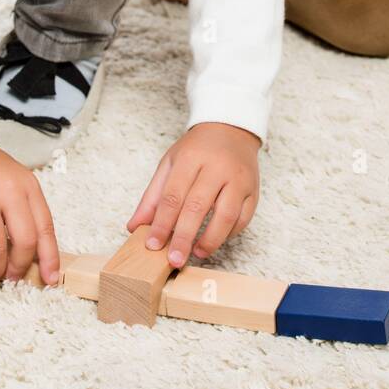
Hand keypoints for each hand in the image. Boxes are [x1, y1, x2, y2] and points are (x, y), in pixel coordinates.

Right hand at [0, 116, 60, 285]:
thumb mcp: (18, 182)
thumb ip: (28, 212)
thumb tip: (35, 255)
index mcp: (27, 186)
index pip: (45, 227)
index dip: (50, 257)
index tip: (50, 279)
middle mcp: (7, 193)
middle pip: (24, 242)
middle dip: (20, 267)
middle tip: (13, 277)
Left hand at [126, 121, 260, 267]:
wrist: (230, 128)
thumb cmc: (197, 150)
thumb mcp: (170, 164)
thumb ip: (152, 196)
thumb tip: (135, 226)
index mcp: (191, 158)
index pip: (173, 196)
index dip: (162, 223)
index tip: (152, 245)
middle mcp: (217, 167)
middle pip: (197, 206)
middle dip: (183, 237)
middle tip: (173, 259)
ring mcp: (238, 178)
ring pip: (226, 215)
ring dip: (210, 240)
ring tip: (195, 253)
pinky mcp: (253, 190)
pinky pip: (243, 218)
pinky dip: (229, 234)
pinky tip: (214, 240)